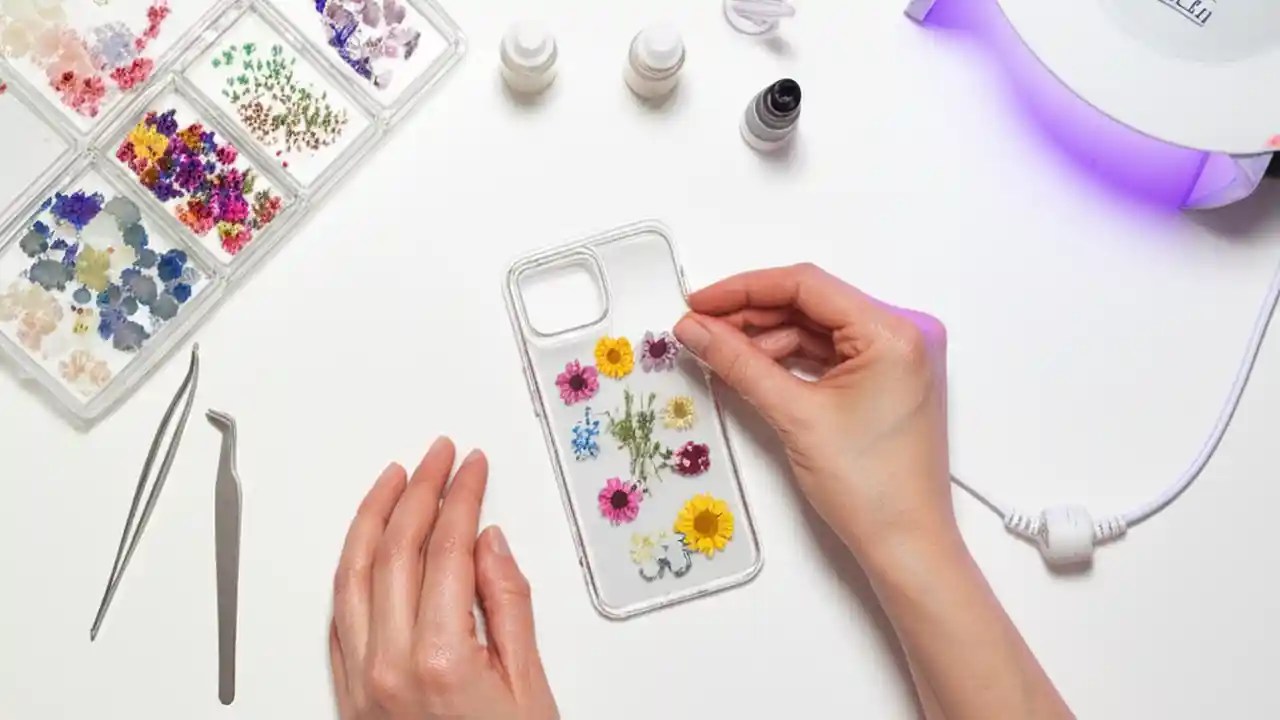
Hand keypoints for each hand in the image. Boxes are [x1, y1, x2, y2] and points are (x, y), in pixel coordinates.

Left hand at [330, 438, 558, 719]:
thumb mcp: (528, 691)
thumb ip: (508, 608)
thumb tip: (489, 543)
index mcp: (439, 657)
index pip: (445, 549)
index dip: (460, 497)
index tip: (471, 467)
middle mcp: (387, 663)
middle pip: (395, 550)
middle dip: (419, 490)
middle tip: (439, 455)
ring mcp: (359, 679)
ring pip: (352, 574)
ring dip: (372, 516)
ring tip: (394, 478)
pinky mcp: (346, 693)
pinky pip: (338, 612)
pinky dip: (350, 566)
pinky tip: (366, 542)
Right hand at [673, 264, 953, 558]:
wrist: (907, 545)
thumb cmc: (866, 485)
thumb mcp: (795, 415)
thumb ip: (739, 362)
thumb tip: (691, 328)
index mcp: (895, 330)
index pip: (808, 286)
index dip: (745, 289)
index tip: (698, 303)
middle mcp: (906, 330)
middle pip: (813, 303)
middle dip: (753, 315)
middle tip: (699, 329)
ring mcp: (899, 354)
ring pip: (818, 327)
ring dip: (769, 337)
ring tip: (721, 353)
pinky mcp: (889, 377)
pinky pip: (832, 352)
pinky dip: (792, 357)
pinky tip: (753, 365)